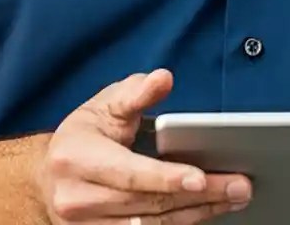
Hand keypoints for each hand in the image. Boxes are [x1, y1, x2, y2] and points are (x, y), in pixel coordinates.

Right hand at [38, 69, 252, 223]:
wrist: (49, 176)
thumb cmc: (84, 135)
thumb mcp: (105, 104)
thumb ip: (137, 92)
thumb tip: (163, 78)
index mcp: (77, 159)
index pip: (129, 173)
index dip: (166, 177)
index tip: (201, 178)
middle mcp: (78, 199)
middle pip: (148, 202)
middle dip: (200, 195)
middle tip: (240, 186)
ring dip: (197, 213)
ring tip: (233, 199)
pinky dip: (179, 223)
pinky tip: (206, 211)